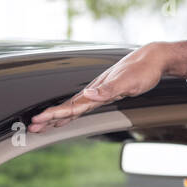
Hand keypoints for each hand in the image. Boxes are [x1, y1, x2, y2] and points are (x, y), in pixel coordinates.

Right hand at [28, 40, 186, 132]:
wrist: (153, 58)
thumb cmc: (143, 69)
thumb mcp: (128, 81)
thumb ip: (109, 89)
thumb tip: (88, 95)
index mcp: (96, 90)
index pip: (70, 105)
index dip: (54, 114)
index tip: (38, 121)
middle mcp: (95, 91)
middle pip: (68, 108)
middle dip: (50, 118)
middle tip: (32, 129)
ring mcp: (99, 92)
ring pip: (74, 107)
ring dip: (58, 116)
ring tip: (43, 125)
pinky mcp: (107, 93)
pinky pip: (84, 106)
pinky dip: (73, 113)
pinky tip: (68, 115)